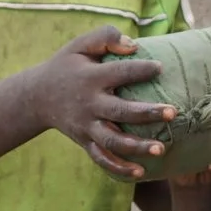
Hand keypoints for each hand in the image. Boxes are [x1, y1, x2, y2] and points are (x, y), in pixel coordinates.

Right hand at [31, 28, 172, 176]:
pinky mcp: (84, 141)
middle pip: (120, 111)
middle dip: (147, 113)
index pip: (119, 73)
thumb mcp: (80, 45)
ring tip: (162, 149)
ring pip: (112, 140)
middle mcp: (89, 104)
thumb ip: (106, 37)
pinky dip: (118, 168)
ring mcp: (86, 126)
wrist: (37, 97)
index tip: (161, 68)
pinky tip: (140, 172)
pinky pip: (101, 158)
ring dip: (137, 147)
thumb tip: (134, 46)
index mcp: (90, 78)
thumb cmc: (67, 66)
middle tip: (173, 112)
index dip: (141, 69)